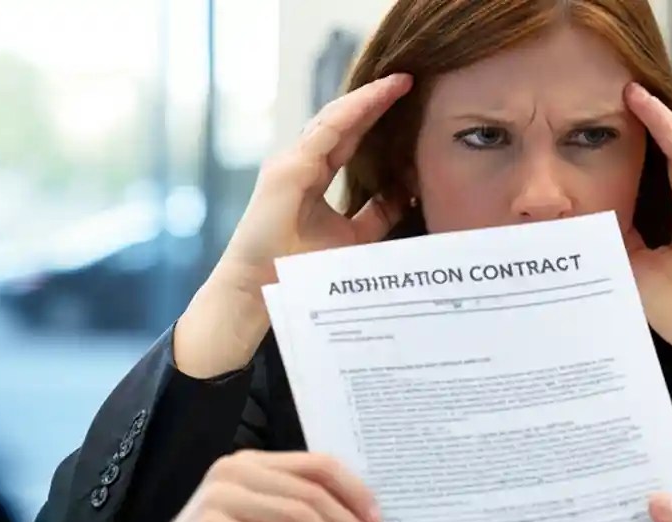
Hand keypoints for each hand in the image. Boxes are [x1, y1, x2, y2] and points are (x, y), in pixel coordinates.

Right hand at [174, 74, 412, 377]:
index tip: (406, 100)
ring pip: (335, 119)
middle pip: (343, 121)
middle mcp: (299, 163)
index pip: (350, 137)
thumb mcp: (353, 238)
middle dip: (374, 100)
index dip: (375, 116)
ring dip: (366, 98)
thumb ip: (377, 216)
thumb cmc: (300, 270)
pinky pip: (325, 132)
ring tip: (397, 83)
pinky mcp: (287, 170)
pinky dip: (351, 112)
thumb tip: (409, 197)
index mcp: (311, 174)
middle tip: (407, 81)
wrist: (262, 289)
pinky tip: (375, 98)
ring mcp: (290, 163)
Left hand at [623, 82, 671, 363]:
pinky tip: (660, 122)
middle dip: (650, 123)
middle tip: (621, 92)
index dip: (638, 144)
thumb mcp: (632, 263)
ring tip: (637, 96)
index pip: (659, 171)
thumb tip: (577, 209)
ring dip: (664, 123)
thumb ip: (614, 233)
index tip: (609, 119)